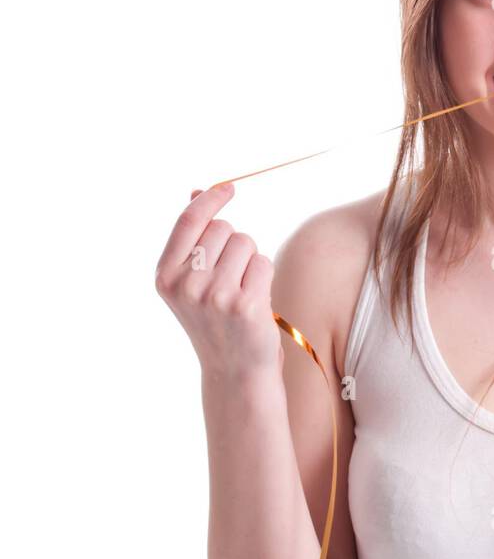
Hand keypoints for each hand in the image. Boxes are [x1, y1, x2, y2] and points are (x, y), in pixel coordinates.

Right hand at [154, 184, 284, 378]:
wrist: (234, 370)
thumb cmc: (216, 319)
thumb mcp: (192, 280)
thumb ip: (193, 238)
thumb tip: (198, 191)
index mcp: (165, 275)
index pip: (190, 221)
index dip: (211, 199)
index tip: (229, 188)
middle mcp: (185, 285)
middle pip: (224, 229)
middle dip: (234, 243)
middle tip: (231, 277)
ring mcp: (214, 295)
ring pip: (247, 243)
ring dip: (250, 261)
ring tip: (241, 291)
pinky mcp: (245, 304)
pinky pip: (263, 263)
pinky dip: (264, 276)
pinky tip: (255, 301)